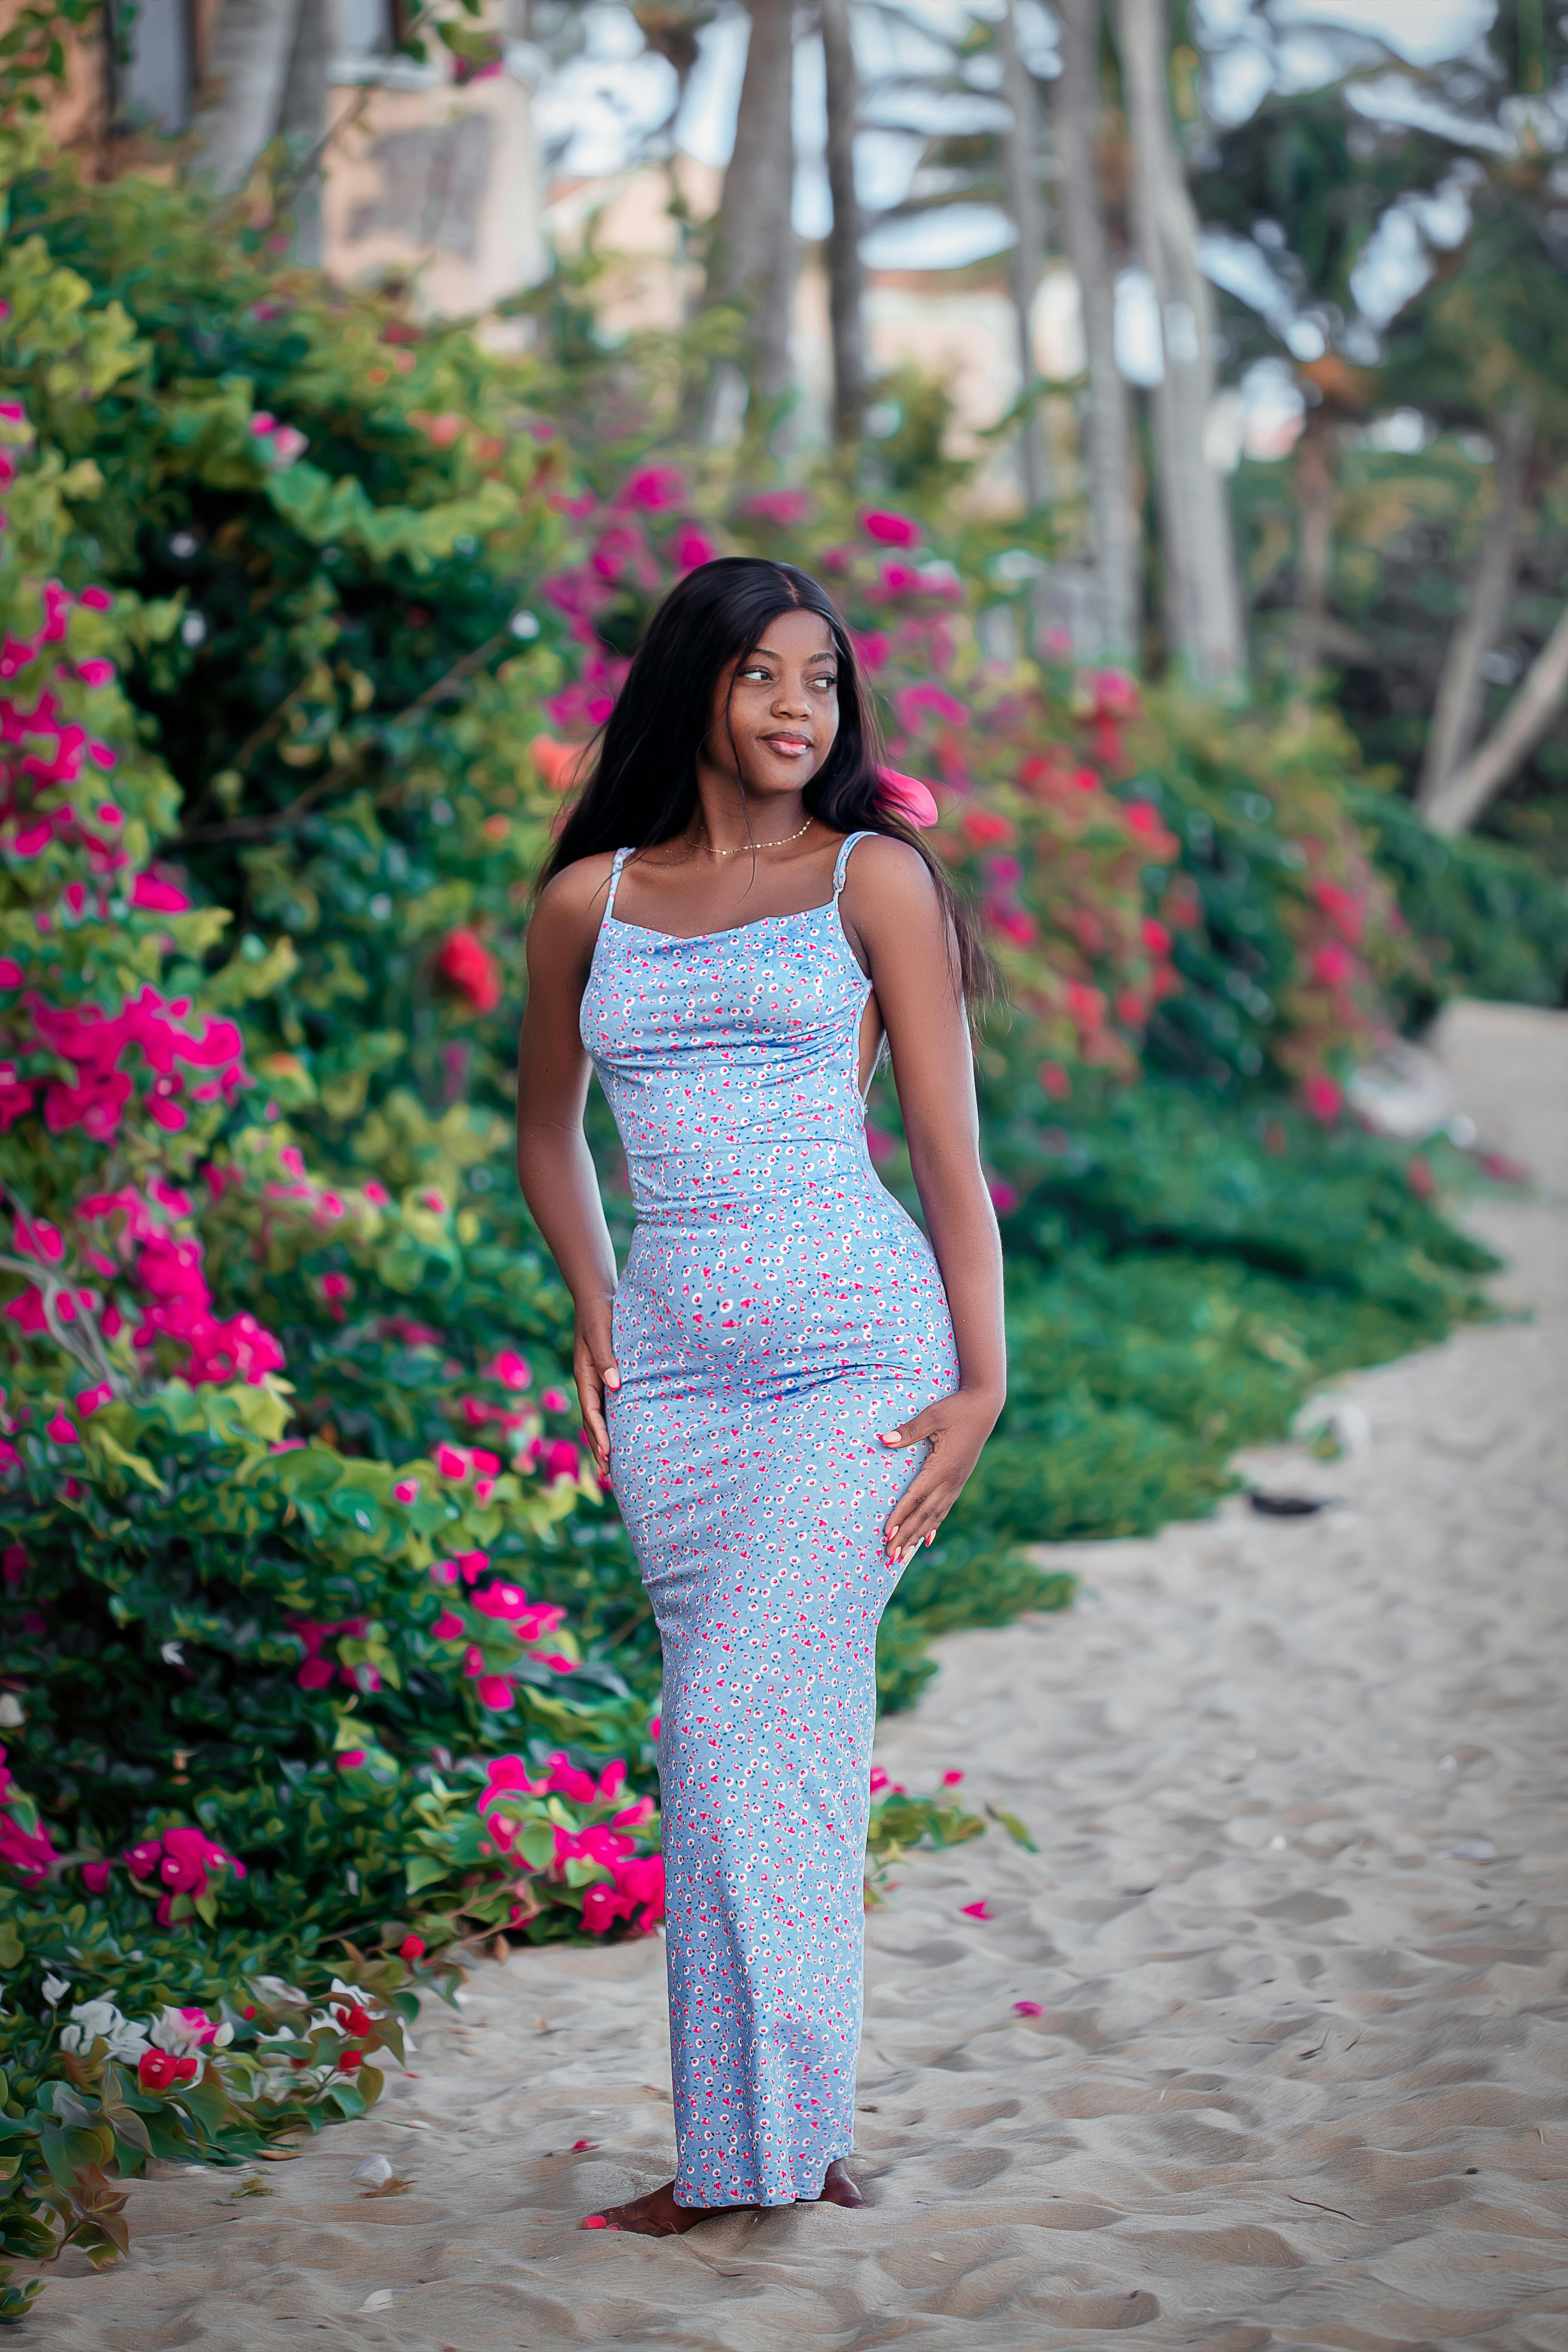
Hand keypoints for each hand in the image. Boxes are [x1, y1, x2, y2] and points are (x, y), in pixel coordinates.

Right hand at [573, 1298, 620, 1478]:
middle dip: (599, 1448)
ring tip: (613, 1466)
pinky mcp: (606, 1376)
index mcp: (584, 1375)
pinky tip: (622, 1435)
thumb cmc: (599, 1312)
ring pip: (598, 1417)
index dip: (599, 1433)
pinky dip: (612, 1424)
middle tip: (610, 1475)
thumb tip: (615, 1385)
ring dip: (604, 1441)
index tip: (609, 1453)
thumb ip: (605, 1357)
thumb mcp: (600, 1332)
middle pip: (591, 1422)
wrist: (597, 1295)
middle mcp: (589, 1382)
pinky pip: (607, 1406)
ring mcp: (596, 1381)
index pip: (591, 1411)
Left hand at [878, 1386, 1001, 1566]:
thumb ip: (909, 1431)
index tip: (887, 1534)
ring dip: (917, 1536)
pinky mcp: (959, 1480)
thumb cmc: (957, 1408)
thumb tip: (884, 1440)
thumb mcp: (932, 1416)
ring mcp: (956, 1482)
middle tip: (889, 1556)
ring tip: (903, 1555)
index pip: (915, 1497)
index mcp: (942, 1467)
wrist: (984, 1407)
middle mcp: (950, 1480)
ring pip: (935, 1516)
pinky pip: (944, 1508)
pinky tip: (927, 1538)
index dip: (900, 1516)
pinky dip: (933, 1525)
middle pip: (924, 1514)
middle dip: (906, 1536)